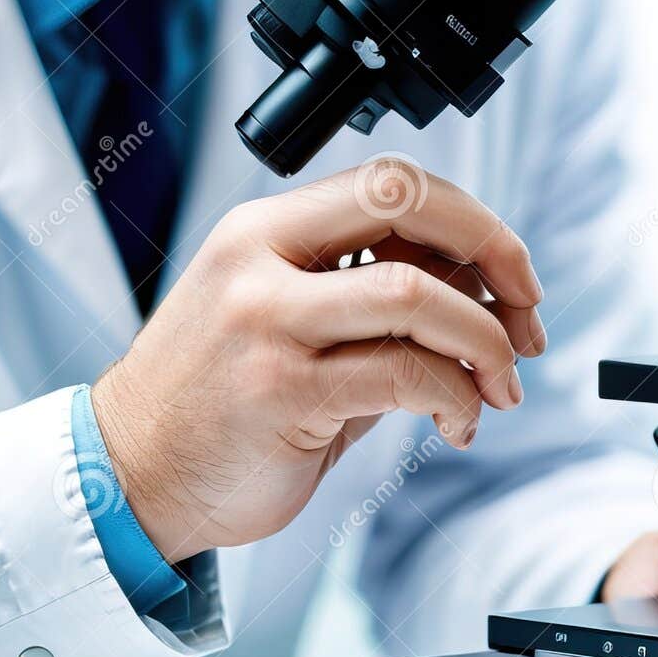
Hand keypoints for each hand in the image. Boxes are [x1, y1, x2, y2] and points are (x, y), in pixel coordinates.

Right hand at [90, 161, 544, 562]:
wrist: (129, 475)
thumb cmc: (218, 398)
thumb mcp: (285, 318)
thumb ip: (367, 290)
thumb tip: (482, 281)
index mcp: (265, 229)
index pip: (391, 181)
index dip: (472, 219)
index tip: (512, 272)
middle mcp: (262, 261)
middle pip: (409, 207)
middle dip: (496, 251)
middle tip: (528, 313)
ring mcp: (266, 324)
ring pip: (415, 296)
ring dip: (485, 340)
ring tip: (500, 383)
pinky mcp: (280, 393)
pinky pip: (405, 376)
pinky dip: (455, 397)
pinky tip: (456, 421)